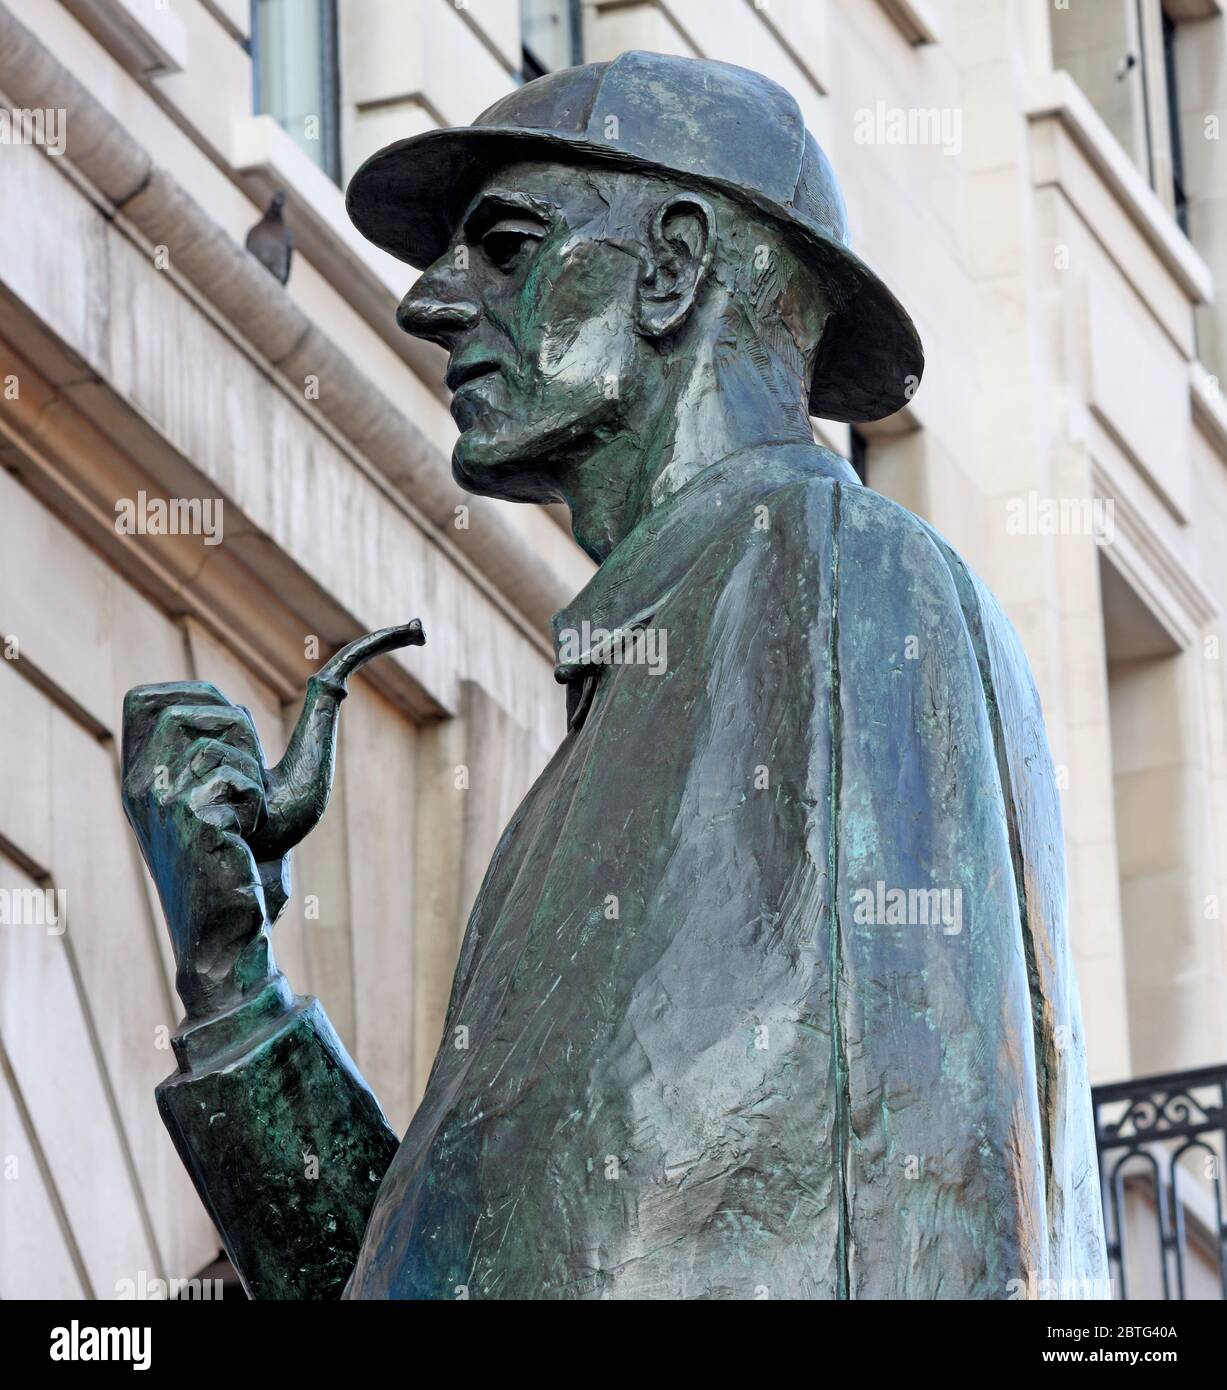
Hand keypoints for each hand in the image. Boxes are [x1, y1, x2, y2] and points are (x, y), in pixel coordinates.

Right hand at [121, 622, 424, 1022]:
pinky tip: (242, 841)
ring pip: (222, 736)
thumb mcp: (289, 764)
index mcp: (145, 765)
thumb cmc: (266, 846)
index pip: (147, 695)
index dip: (206, 710)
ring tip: (242, 820)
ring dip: (252, 776)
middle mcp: (136, 780)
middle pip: (197, 707)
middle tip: (243, 790)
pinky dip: (257, 805)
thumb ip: (315, 706)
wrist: (245, 918)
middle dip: (237, 737)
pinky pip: (237, 778)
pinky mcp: (179, 822)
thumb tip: (365, 652)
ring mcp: (151, 802)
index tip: (233, 759)